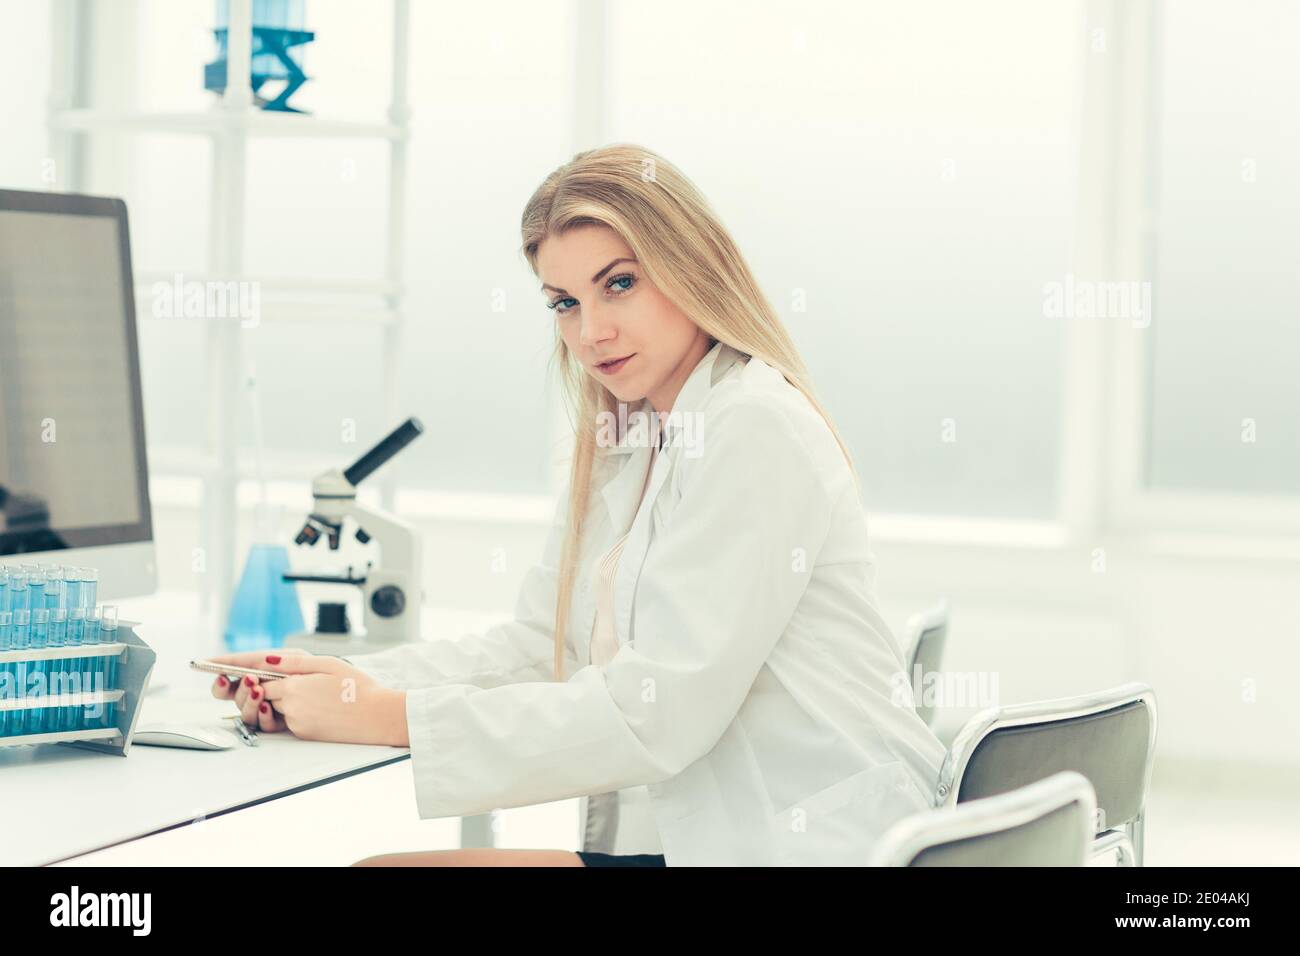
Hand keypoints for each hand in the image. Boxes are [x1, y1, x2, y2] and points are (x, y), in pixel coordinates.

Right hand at [209, 648, 316, 734]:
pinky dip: (262, 715)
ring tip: (259, 691)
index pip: (236, 669)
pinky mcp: (278, 721)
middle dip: (234, 687)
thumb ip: (278, 660)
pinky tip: (267, 707)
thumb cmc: (323, 674)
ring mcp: (268, 706)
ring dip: (247, 701)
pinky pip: (262, 723)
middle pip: (232, 693)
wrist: (342, 696)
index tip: (205, 663)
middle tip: (248, 680)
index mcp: (264, 670)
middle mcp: (262, 689)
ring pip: (244, 710)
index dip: (220, 666)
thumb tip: (260, 662)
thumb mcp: (300, 660)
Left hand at [215, 651, 408, 746]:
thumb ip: (295, 662)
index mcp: (295, 687)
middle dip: (259, 686)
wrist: (379, 717)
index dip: (243, 671)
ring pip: (274, 708)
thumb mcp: (329, 664)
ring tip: (292, 689)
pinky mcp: (305, 734)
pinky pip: (288, 720)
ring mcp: (298, 723)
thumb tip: (267, 660)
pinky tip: (309, 702)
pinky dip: (291, 710)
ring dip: (276, 699)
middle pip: (263, 695)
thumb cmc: (360, 687)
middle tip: (257, 677)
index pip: (259, 678)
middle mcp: (292, 707)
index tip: (219, 665)